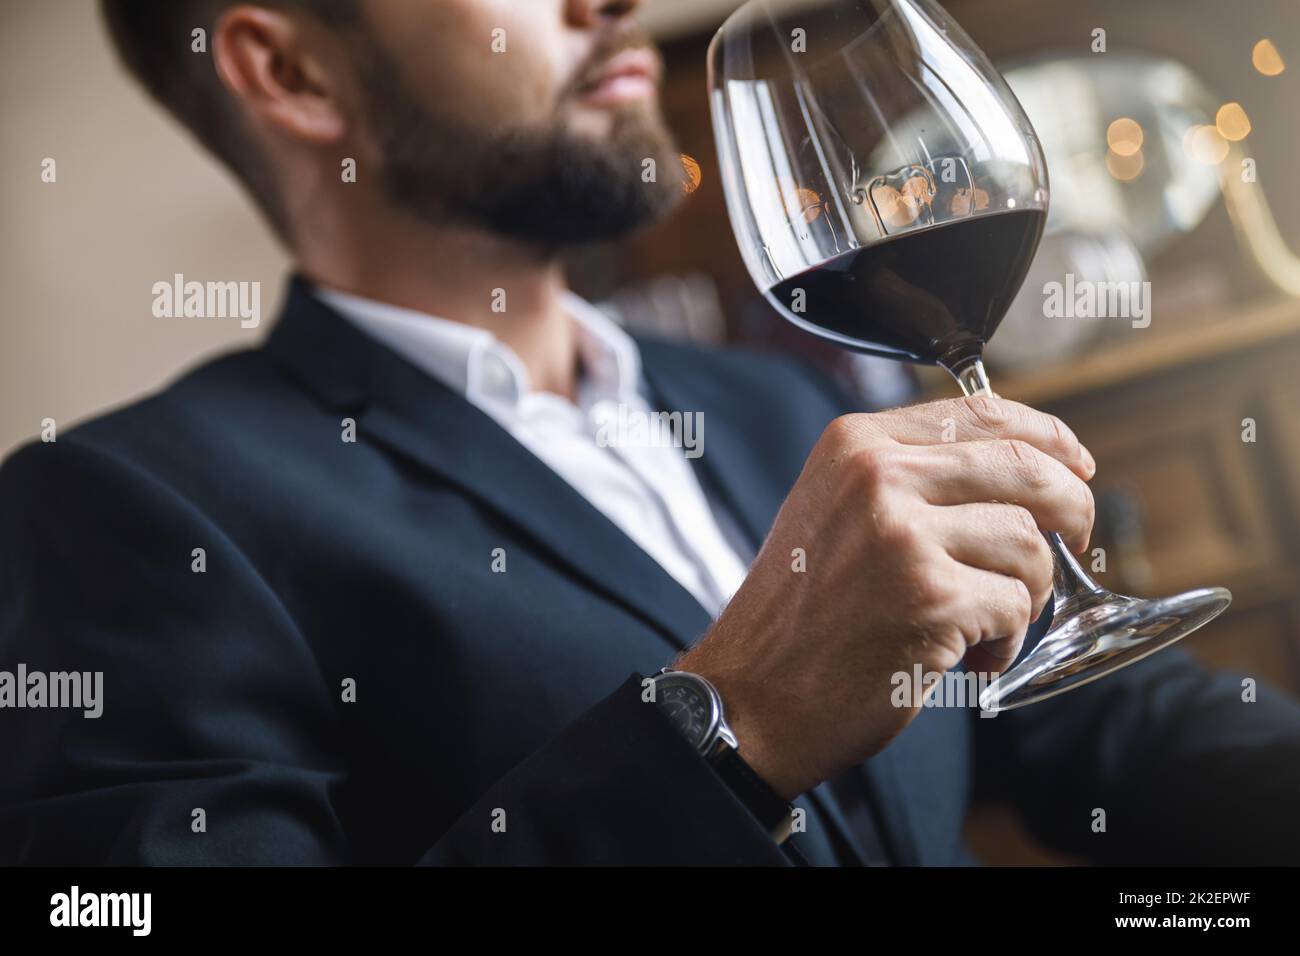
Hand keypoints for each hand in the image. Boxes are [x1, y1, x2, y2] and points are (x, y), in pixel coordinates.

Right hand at [675, 396, 1095, 799]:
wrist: (752, 695)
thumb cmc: (801, 613)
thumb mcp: (835, 510)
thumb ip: (910, 475)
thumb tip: (1024, 464)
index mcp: (855, 444)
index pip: (981, 411)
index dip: (1048, 436)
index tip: (1074, 465)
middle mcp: (877, 476)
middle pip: (1027, 467)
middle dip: (1071, 509)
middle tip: (1072, 544)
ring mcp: (903, 536)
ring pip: (1030, 543)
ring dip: (1025, 592)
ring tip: (981, 623)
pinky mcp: (930, 598)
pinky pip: (1016, 606)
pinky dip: (1005, 641)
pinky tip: (966, 656)